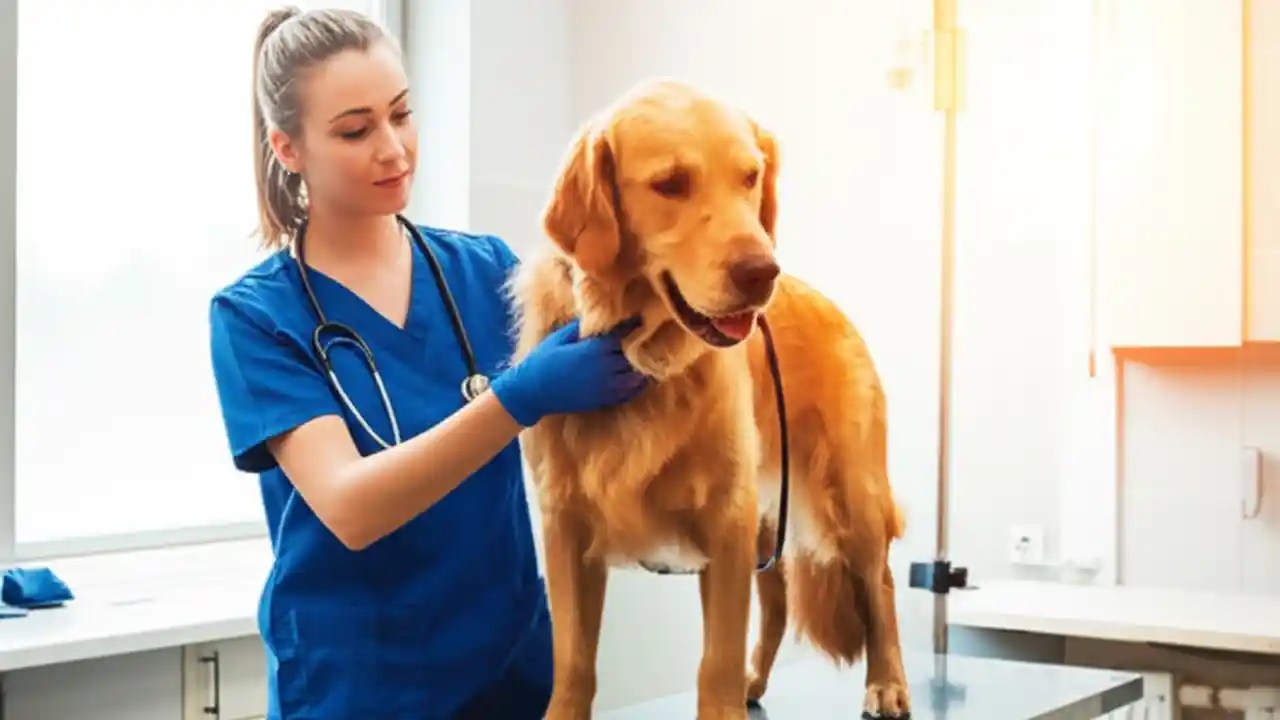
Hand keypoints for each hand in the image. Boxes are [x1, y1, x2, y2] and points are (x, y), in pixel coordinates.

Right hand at [491, 316, 648, 426]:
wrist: (532, 391)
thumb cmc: (542, 360)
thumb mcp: (559, 337)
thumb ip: (580, 328)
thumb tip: (595, 318)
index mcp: (594, 349)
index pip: (622, 335)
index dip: (632, 326)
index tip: (640, 319)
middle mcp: (605, 368)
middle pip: (633, 356)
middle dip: (639, 347)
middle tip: (646, 339)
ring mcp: (605, 387)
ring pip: (635, 378)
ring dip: (641, 368)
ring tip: (647, 360)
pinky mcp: (602, 400)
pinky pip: (627, 394)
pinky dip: (636, 387)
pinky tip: (639, 380)